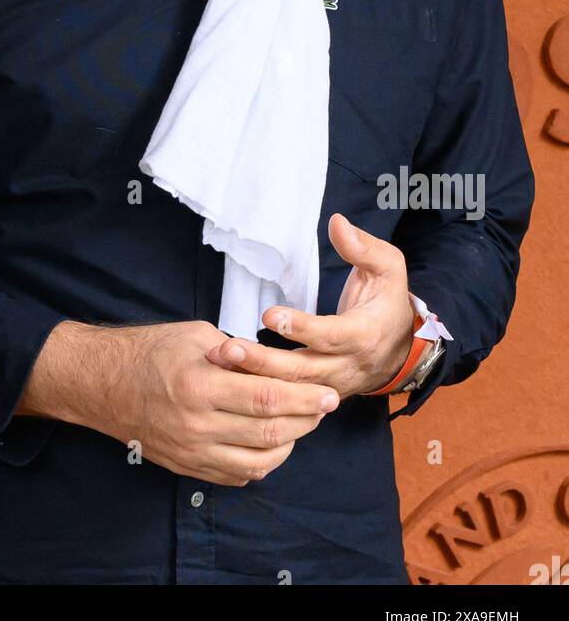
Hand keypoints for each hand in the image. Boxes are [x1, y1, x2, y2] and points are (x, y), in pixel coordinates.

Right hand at [17, 317, 338, 486]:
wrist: (103, 384)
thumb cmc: (149, 351)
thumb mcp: (195, 334)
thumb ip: (236, 351)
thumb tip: (274, 363)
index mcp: (200, 385)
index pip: (267, 398)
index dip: (305, 398)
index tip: (330, 393)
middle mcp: (197, 425)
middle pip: (270, 433)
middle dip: (306, 420)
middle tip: (326, 405)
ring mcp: (192, 452)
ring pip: (259, 462)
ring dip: (290, 444)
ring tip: (303, 422)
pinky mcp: (188, 467)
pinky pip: (237, 475)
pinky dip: (264, 462)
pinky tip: (274, 442)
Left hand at [204, 213, 416, 399]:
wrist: (400, 352)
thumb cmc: (389, 302)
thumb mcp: (389, 269)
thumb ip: (363, 247)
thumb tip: (336, 223)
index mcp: (364, 334)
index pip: (330, 335)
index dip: (301, 328)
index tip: (269, 315)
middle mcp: (346, 365)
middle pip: (303, 371)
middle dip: (264, 362)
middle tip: (228, 347)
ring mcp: (331, 385)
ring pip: (291, 388)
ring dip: (254, 376)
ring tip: (220, 359)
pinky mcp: (316, 394)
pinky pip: (287, 397)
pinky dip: (259, 388)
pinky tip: (228, 375)